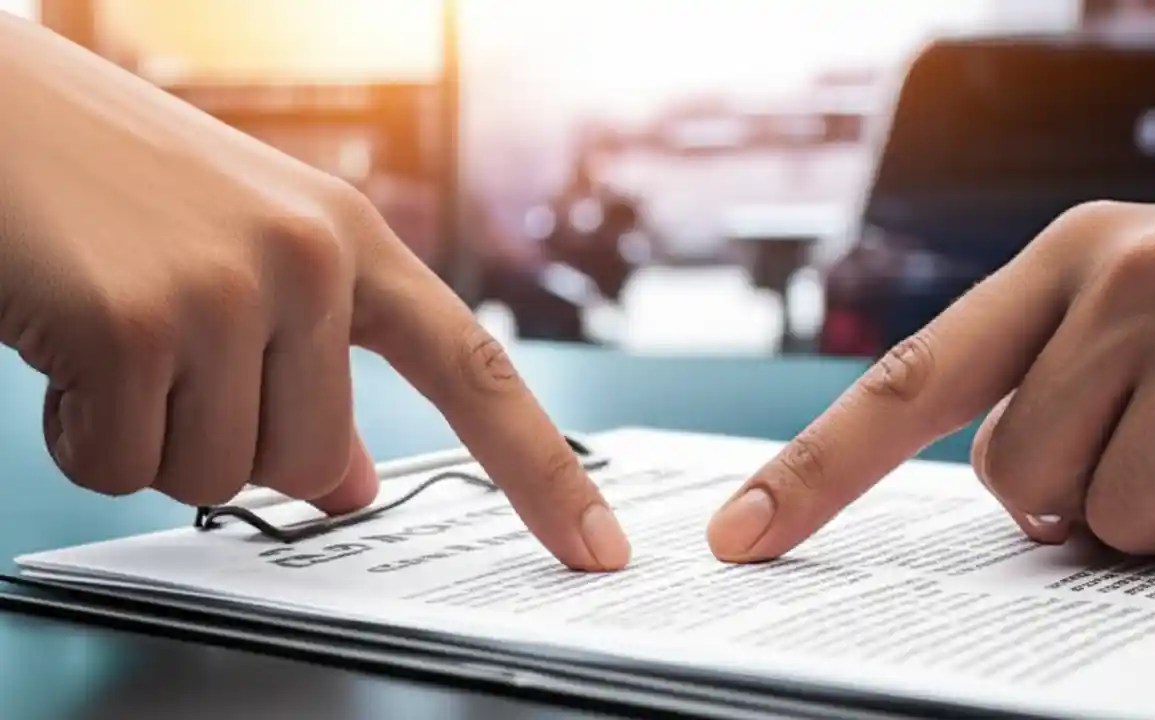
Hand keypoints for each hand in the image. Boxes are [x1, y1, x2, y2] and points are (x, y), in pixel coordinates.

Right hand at [0, 14, 628, 570]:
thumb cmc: (116, 186)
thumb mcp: (246, 264)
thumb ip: (315, 371)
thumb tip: (351, 487)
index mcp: (350, 240)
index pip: (476, 371)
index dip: (542, 470)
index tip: (595, 545)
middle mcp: (308, 259)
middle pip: (311, 464)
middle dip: (230, 438)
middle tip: (167, 355)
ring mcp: (226, 288)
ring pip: (220, 477)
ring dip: (151, 435)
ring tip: (114, 336)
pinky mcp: (132, 323)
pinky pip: (121, 466)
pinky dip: (81, 433)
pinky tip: (64, 344)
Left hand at [708, 200, 1154, 579]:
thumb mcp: (1148, 310)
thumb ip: (1057, 380)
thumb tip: (1009, 500)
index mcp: (1073, 254)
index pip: (911, 379)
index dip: (817, 467)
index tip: (740, 538)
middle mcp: (1139, 274)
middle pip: (1022, 484)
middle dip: (1092, 497)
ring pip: (1119, 527)